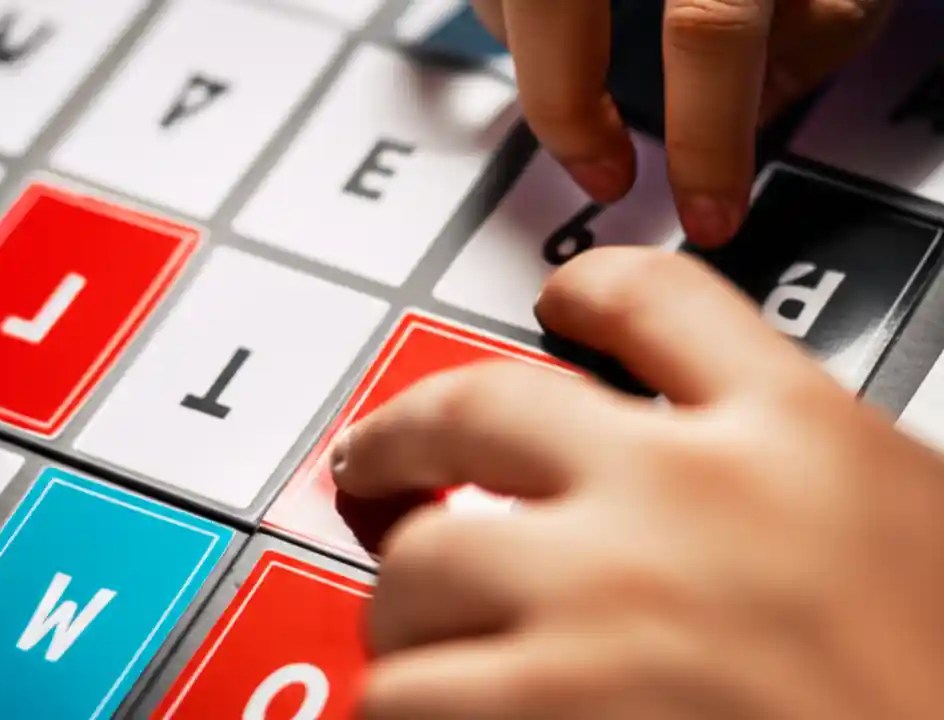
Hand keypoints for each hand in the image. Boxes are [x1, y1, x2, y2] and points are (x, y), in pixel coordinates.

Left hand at [332, 248, 943, 718]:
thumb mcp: (911, 534)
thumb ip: (798, 480)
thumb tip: (714, 472)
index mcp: (797, 439)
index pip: (658, 303)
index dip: (589, 289)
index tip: (558, 296)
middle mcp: (685, 500)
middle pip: (476, 410)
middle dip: (402, 439)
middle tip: (373, 461)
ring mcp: (603, 607)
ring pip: (419, 564)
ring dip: (406, 607)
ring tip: (421, 636)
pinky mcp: (541, 718)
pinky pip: (408, 693)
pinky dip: (408, 704)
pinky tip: (440, 710)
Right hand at [471, 0, 894, 246]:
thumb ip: (826, 21)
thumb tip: (761, 107)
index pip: (708, 24)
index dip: (707, 136)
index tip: (709, 210)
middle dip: (569, 109)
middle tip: (606, 172)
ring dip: (534, 53)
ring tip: (580, 91)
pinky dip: (509, 10)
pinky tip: (551, 30)